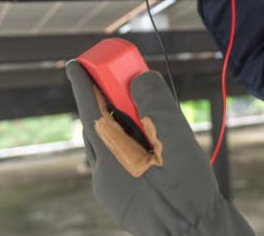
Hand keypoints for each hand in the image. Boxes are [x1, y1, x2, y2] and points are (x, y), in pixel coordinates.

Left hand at [66, 60, 252, 235]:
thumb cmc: (188, 193)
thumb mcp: (176, 139)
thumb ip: (155, 104)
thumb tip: (140, 78)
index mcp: (110, 162)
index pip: (90, 112)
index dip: (83, 84)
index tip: (76, 63)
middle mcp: (104, 177)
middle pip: (98, 127)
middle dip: (103, 99)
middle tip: (113, 75)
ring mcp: (114, 191)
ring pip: (109, 146)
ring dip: (118, 121)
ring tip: (136, 103)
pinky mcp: (127, 200)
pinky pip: (120, 161)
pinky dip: (128, 141)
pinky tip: (150, 139)